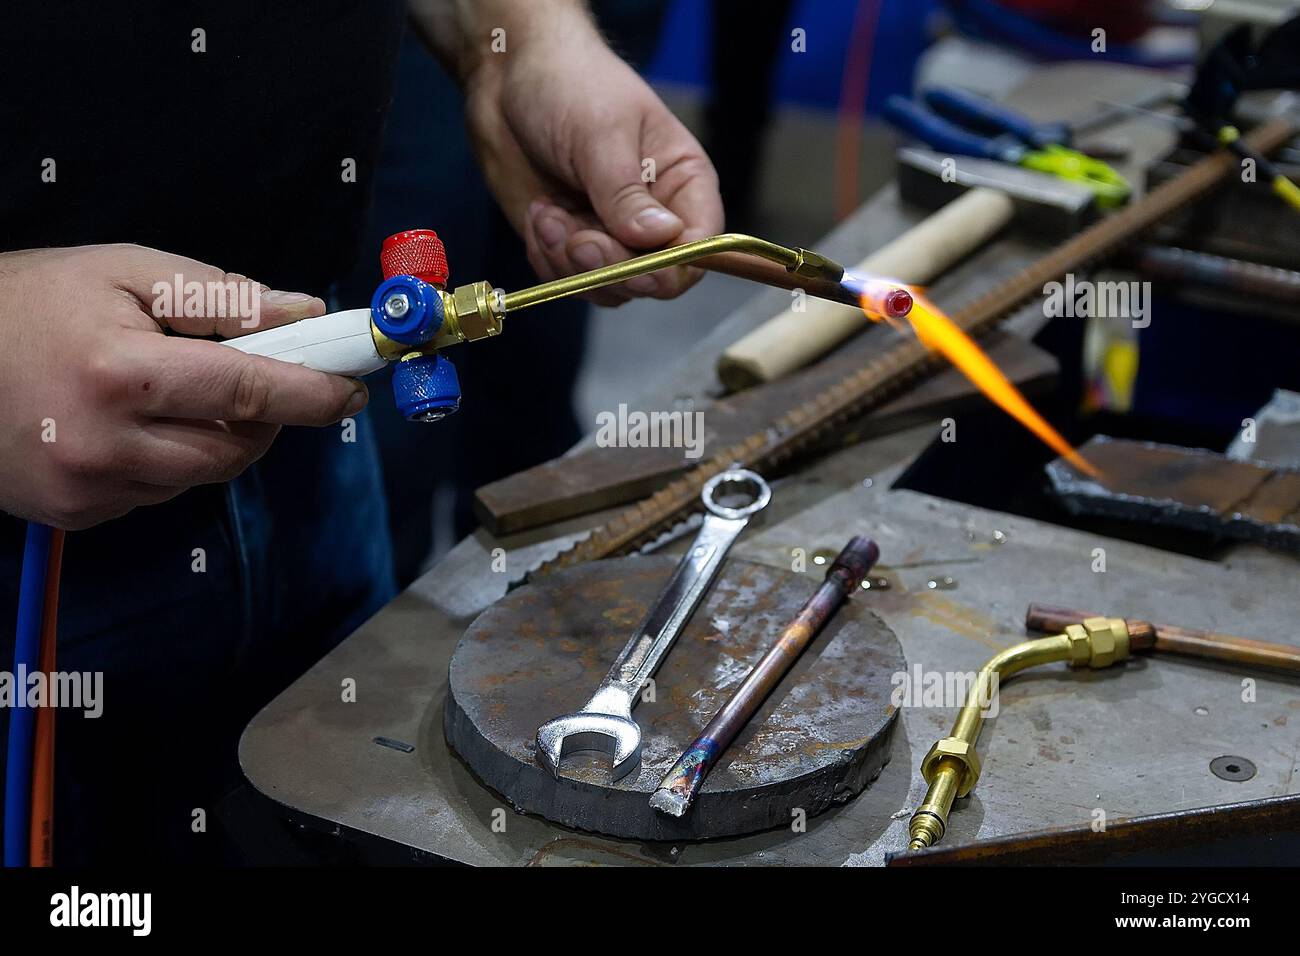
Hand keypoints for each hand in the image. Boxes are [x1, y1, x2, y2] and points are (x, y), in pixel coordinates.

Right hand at [0, 244, 368, 528]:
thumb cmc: (28, 300)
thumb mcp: (124, 271)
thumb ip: (220, 296)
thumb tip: (302, 316)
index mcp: (122, 373)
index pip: (250, 390)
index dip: (313, 393)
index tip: (353, 390)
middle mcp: (106, 442)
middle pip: (235, 448)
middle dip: (265, 418)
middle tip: (261, 380)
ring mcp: (86, 487)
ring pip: (200, 475)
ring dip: (215, 438)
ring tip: (177, 392)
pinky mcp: (73, 513)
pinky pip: (156, 492)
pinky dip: (168, 460)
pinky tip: (132, 423)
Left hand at [463, 9, 723, 305]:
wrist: (507, 80)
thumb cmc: (569, 86)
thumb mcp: (601, 135)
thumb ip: (626, 194)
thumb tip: (661, 240)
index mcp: (684, 184)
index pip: (701, 247)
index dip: (673, 268)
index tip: (636, 268)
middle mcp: (654, 218)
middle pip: (654, 278)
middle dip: (610, 266)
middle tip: (575, 239)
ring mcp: (612, 236)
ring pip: (609, 287)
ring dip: (571, 263)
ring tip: (547, 214)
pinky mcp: (572, 246)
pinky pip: (570, 281)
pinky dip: (548, 258)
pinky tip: (539, 215)